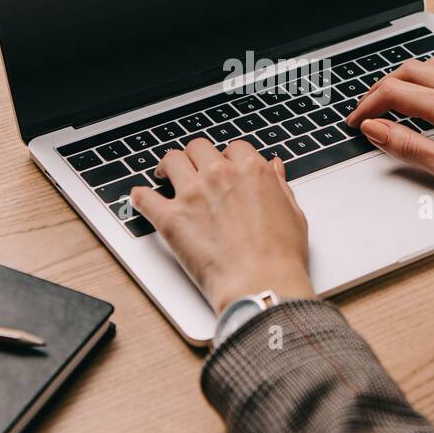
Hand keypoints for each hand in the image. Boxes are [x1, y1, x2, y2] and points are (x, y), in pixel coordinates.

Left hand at [129, 138, 314, 313]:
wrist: (261, 284)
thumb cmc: (281, 257)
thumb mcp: (293, 214)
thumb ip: (279, 185)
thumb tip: (274, 168)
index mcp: (252, 171)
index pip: (234, 148)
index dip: (228, 158)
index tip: (224, 168)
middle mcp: (220, 175)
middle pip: (199, 148)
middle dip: (197, 157)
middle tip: (194, 169)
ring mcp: (193, 194)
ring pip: (172, 160)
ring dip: (169, 166)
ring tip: (166, 175)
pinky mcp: (171, 218)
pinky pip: (145, 197)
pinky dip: (140, 196)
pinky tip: (140, 197)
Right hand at [346, 57, 433, 214]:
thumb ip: (405, 146)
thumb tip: (374, 129)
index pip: (391, 94)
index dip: (366, 107)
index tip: (356, 122)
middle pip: (405, 71)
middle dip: (380, 89)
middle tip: (369, 111)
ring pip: (428, 65)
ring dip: (405, 79)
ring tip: (395, 102)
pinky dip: (430, 76)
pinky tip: (433, 95)